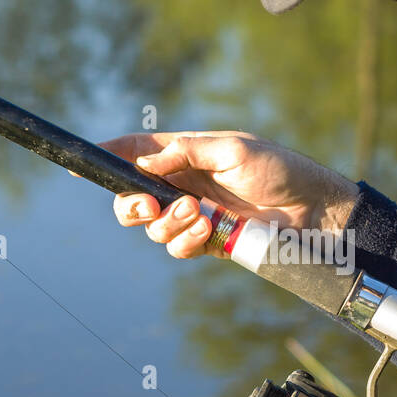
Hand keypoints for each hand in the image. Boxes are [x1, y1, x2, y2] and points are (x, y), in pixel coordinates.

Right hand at [97, 130, 358, 257]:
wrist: (312, 210)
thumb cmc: (278, 169)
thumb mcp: (232, 149)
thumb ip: (185, 152)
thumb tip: (143, 162)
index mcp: (185, 155)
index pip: (137, 152)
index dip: (109, 156)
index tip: (83, 164)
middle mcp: (183, 185)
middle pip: (132, 198)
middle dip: (130, 205)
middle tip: (148, 207)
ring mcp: (193, 215)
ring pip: (152, 228)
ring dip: (167, 223)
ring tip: (198, 214)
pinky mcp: (207, 242)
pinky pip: (177, 247)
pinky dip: (184, 241)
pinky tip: (207, 231)